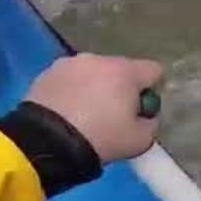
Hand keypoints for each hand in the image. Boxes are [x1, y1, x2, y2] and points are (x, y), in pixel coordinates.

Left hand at [23, 54, 164, 163]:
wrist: (47, 141)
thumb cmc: (101, 138)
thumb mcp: (140, 141)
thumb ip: (150, 123)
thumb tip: (145, 115)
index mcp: (125, 71)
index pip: (153, 71)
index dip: (152, 90)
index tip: (142, 109)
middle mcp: (98, 59)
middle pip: (120, 70)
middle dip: (120, 89)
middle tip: (112, 116)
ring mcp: (69, 63)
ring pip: (92, 73)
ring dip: (94, 87)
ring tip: (84, 115)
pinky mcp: (47, 72)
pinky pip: (69, 79)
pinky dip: (71, 91)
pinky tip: (65, 112)